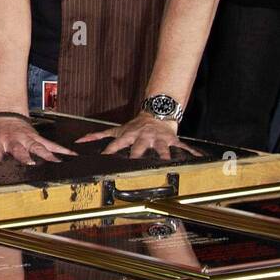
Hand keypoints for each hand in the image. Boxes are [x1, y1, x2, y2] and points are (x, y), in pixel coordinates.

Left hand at [0, 114, 75, 164]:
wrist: (4, 116)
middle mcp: (12, 141)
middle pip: (18, 149)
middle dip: (24, 155)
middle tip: (30, 162)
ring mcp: (26, 139)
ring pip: (36, 146)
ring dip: (45, 153)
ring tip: (54, 161)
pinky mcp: (37, 139)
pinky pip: (50, 144)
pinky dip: (61, 150)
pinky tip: (72, 155)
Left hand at [78, 112, 202, 159]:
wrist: (155, 115)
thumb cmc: (133, 127)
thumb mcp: (116, 130)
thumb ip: (97, 136)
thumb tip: (78, 142)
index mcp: (129, 136)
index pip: (118, 144)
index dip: (111, 150)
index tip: (105, 159)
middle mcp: (144, 137)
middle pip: (140, 147)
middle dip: (138, 154)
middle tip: (135, 163)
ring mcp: (159, 139)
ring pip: (162, 148)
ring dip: (165, 155)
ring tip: (168, 162)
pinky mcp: (172, 140)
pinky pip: (184, 147)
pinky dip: (192, 152)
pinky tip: (200, 157)